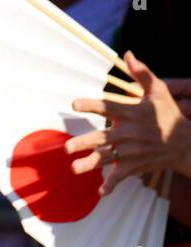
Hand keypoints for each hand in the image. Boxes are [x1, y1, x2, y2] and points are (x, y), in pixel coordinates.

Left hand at [66, 51, 190, 193]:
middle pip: (103, 138)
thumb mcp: (159, 92)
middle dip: (85, 143)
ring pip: (107, 159)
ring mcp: (131, 151)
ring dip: (90, 165)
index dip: (91, 104)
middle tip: (67, 147)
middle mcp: (129, 133)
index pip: (108, 106)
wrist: (186, 144)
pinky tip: (100, 192)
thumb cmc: (169, 115)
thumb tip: (128, 53)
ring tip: (74, 168)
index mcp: (132, 113)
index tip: (73, 103)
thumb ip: (143, 74)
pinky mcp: (135, 165)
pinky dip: (112, 185)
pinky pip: (121, 176)